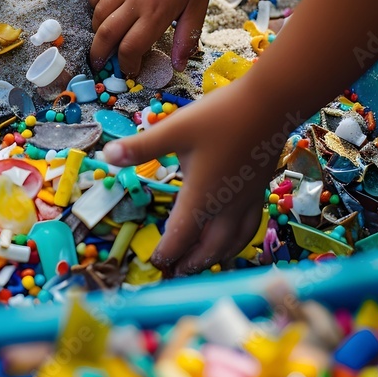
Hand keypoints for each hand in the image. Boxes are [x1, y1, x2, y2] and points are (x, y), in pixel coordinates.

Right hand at [80, 0, 222, 75]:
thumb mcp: (198, 10)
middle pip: (106, 32)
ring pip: (98, 9)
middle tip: (99, 61)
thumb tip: (178, 66)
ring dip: (96, 26)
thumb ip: (187, 39)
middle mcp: (135, 0)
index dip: (126, 63)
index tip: (129, 68)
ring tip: (102, 34)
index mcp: (155, 14)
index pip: (130, 47)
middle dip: (99, 52)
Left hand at [103, 79, 275, 276]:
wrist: (270, 103)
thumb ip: (141, 146)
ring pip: (235, 241)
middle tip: (178, 273)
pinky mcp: (260, 189)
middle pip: (211, 247)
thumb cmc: (220, 116)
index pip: (182, 236)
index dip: (168, 252)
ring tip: (207, 263)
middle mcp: (227, 206)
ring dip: (218, 256)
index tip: (156, 263)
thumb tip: (106, 155)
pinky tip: (236, 233)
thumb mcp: (174, 129)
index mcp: (202, 197)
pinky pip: (250, 226)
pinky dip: (239, 239)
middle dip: (193, 262)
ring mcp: (247, 199)